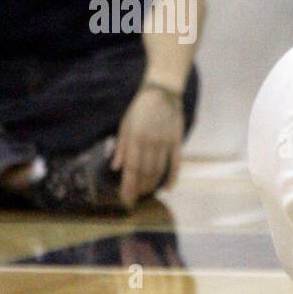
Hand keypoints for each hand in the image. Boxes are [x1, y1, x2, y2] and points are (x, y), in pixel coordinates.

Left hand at [113, 86, 183, 207]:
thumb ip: (120, 147)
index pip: (131, 169)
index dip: (128, 187)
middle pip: (145, 173)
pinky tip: (168, 188)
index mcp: (134, 139)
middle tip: (135, 198)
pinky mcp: (177, 142)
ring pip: (159, 171)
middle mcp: (150, 143)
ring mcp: (165, 143)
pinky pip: (176, 164)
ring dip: (153, 185)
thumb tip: (116, 167)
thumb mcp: (124, 125)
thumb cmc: (140, 109)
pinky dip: (173, 178)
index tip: (126, 200)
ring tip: (147, 193)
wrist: (162, 93)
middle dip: (139, 189)